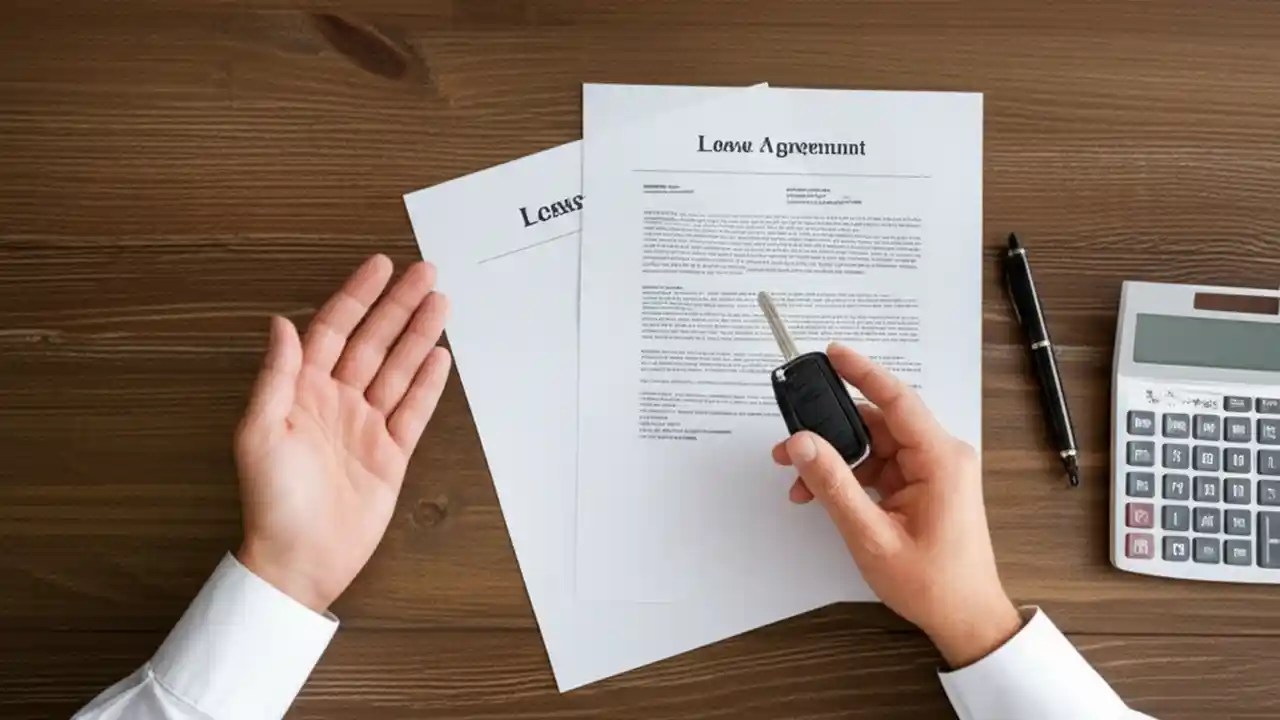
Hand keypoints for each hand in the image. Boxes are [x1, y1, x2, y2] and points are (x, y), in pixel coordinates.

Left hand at [234, 255, 450, 612]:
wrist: (301, 561)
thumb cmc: (272, 502)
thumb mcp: (260, 433)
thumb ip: (276, 376)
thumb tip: (280, 323)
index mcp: (301, 392)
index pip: (334, 330)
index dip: (356, 296)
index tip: (380, 266)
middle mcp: (335, 402)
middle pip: (374, 342)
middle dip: (399, 306)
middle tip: (426, 273)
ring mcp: (365, 426)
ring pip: (398, 369)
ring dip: (418, 335)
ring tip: (441, 303)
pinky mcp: (390, 455)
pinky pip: (413, 410)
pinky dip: (427, 384)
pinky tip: (439, 357)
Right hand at [772, 343, 1018, 667]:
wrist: (966, 618)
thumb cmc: (932, 583)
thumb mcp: (872, 535)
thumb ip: (834, 485)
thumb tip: (802, 444)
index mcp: (941, 459)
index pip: (896, 399)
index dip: (862, 372)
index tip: (832, 353)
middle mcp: (941, 456)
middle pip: (878, 423)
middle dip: (831, 432)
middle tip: (791, 440)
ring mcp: (934, 471)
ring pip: (875, 446)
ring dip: (837, 460)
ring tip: (800, 480)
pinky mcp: (924, 485)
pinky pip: (881, 466)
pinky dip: (851, 476)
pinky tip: (823, 493)